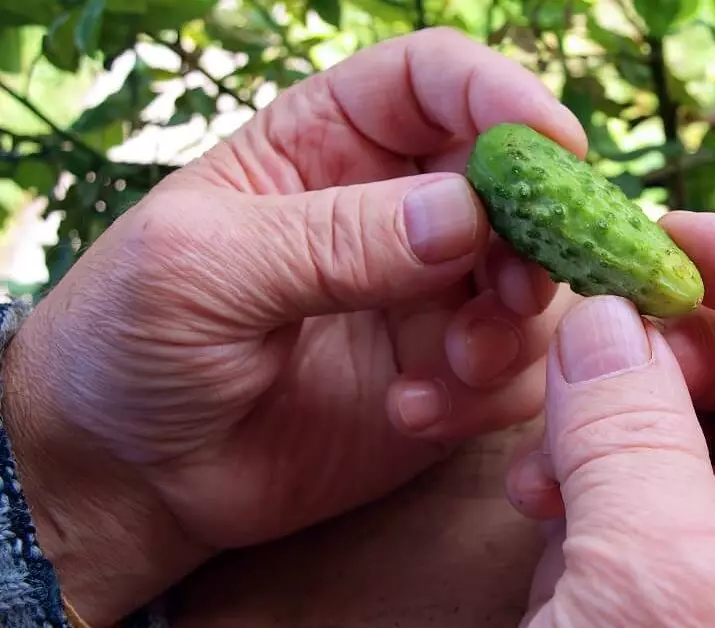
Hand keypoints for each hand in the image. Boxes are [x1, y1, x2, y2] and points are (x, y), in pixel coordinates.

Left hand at [2, 27, 583, 625]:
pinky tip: (414, 415)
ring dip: (512, 327)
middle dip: (529, 235)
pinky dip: (489, 396)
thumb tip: (465, 215)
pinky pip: (513, 374)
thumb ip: (331, 238)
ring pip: (529, 284)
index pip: (433, 83)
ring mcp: (425, 297)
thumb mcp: (202, 269)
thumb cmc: (128, 342)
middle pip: (508, 185)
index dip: (499, 96)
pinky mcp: (442, 378)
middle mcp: (393, 211)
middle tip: (513, 291)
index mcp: (327, 144)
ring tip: (450, 368)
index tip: (553, 145)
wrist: (125, 480)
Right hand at [505, 212, 714, 626]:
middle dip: (661, 342)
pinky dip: (571, 465)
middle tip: (585, 347)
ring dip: (600, 407)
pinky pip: (620, 471)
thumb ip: (632, 432)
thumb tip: (604, 320)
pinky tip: (536, 497)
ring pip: (673, 410)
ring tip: (548, 455)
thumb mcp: (664, 570)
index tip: (667, 238)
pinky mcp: (649, 566)